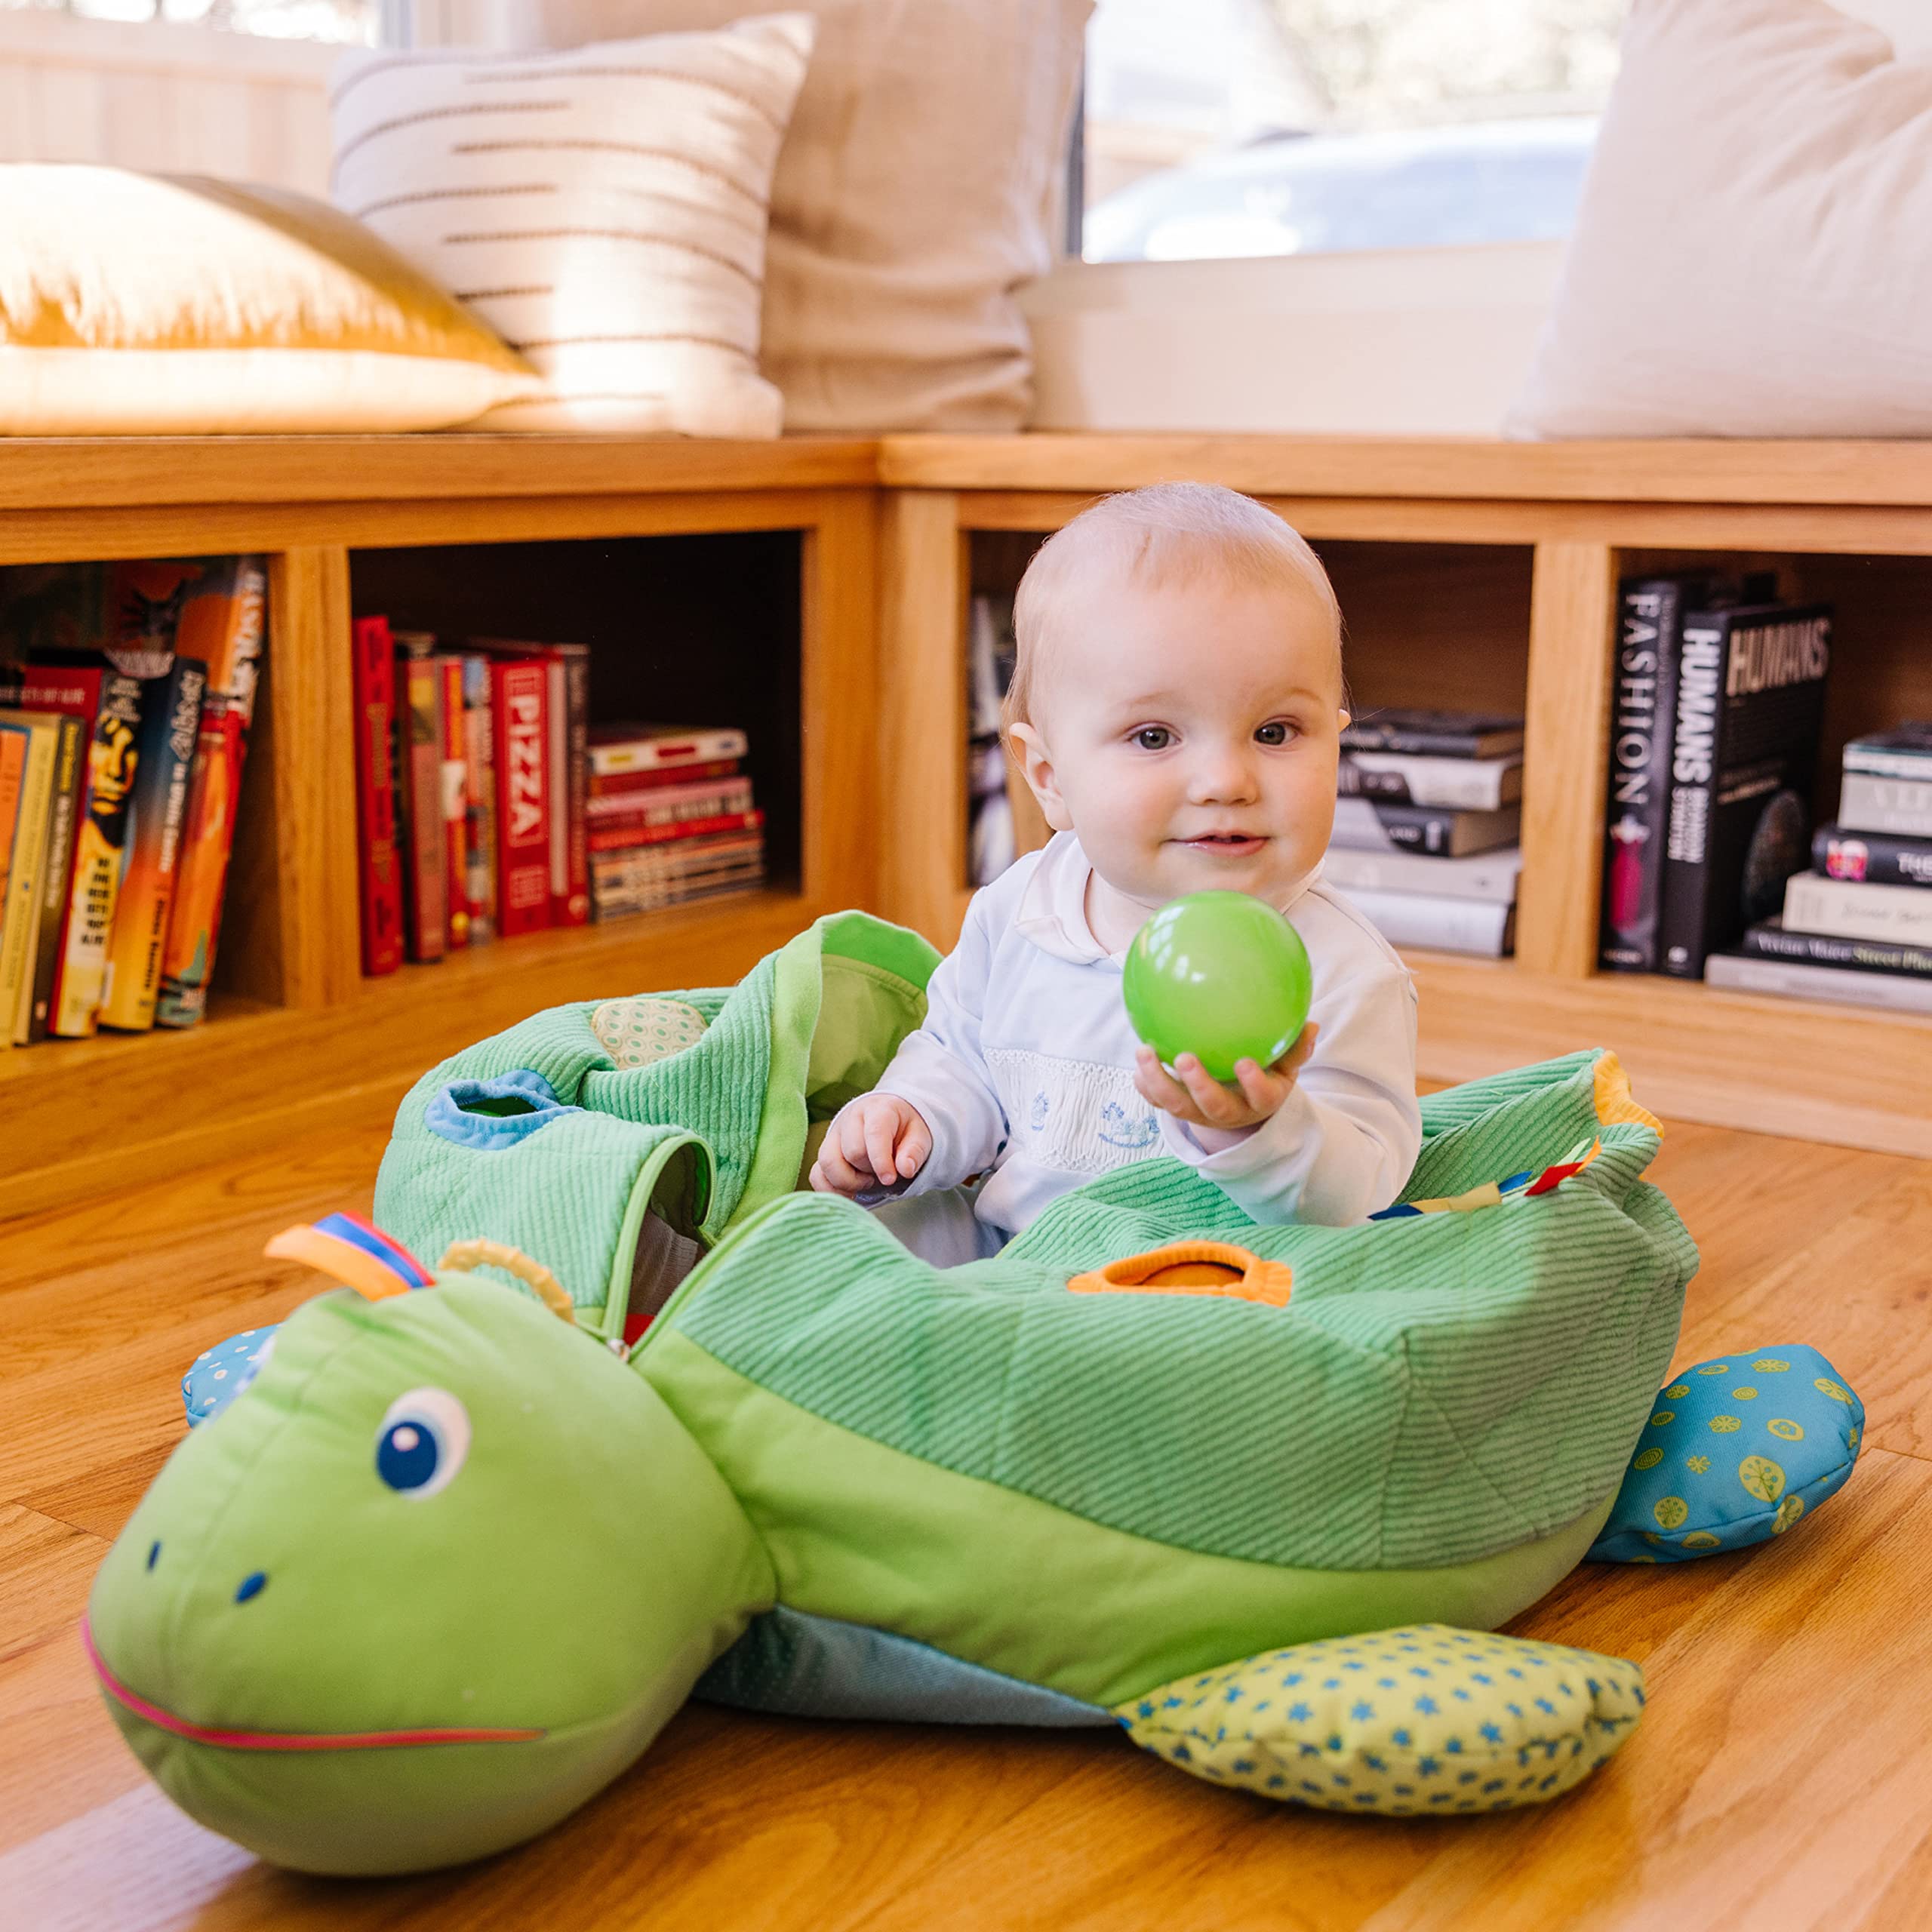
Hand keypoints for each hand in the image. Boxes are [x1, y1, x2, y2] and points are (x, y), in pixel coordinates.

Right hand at [809, 1093, 932, 1196]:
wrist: (888, 1120)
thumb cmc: (904, 1129)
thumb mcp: (919, 1135)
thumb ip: (914, 1151)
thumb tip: (905, 1169)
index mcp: (877, 1109)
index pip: (874, 1133)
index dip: (881, 1160)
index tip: (889, 1179)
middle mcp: (850, 1119)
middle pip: (852, 1151)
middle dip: (870, 1170)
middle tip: (883, 1172)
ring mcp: (833, 1135)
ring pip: (828, 1162)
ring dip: (848, 1181)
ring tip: (866, 1182)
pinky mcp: (825, 1152)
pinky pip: (816, 1174)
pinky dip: (830, 1190)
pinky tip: (850, 1193)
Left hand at [1133, 1024, 1318, 1132]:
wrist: (1246, 1105)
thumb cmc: (1270, 1073)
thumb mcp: (1287, 1064)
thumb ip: (1297, 1047)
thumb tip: (1312, 1025)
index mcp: (1262, 1100)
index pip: (1262, 1096)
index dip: (1253, 1083)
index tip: (1245, 1062)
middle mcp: (1231, 1113)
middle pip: (1214, 1107)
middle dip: (1198, 1085)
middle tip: (1184, 1057)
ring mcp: (1203, 1116)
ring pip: (1179, 1108)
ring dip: (1159, 1082)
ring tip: (1144, 1052)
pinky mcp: (1182, 1111)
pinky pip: (1160, 1104)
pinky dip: (1146, 1088)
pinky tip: (1136, 1068)